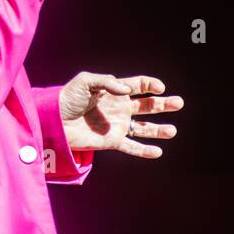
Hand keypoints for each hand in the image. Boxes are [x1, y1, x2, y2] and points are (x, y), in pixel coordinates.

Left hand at [58, 72, 183, 157]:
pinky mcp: (111, 141)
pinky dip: (144, 150)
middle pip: (146, 105)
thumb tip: (127, 91)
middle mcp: (119, 108)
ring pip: (143, 127)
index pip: (138, 85)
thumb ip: (107, 82)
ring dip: (159, 129)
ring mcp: (117, 125)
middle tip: (178, 103)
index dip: (150, 85)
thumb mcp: (86, 82)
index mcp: (114, 91)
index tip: (159, 88)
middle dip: (163, 104)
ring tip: (172, 131)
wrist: (54, 120)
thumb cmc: (68, 97)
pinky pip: (131, 147)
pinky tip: (158, 151)